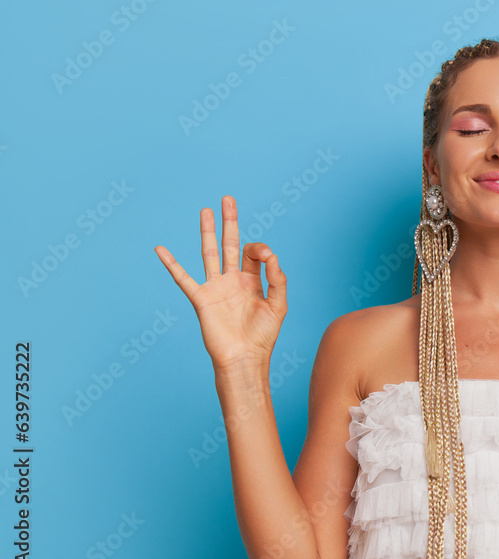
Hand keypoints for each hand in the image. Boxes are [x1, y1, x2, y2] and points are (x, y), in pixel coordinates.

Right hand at [153, 195, 287, 371]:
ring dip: (208, 231)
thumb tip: (271, 255)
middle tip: (228, 199)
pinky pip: (183, 278)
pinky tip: (161, 249)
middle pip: (230, 244)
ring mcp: (216, 287)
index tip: (266, 258)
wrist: (244, 358)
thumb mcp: (279, 304)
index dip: (260, 249)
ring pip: (210, 253)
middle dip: (230, 222)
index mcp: (252, 281)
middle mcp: (233, 280)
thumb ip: (278, 278)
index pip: (253, 253)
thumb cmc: (264, 336)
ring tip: (206, 210)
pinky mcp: (201, 298)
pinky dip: (171, 264)